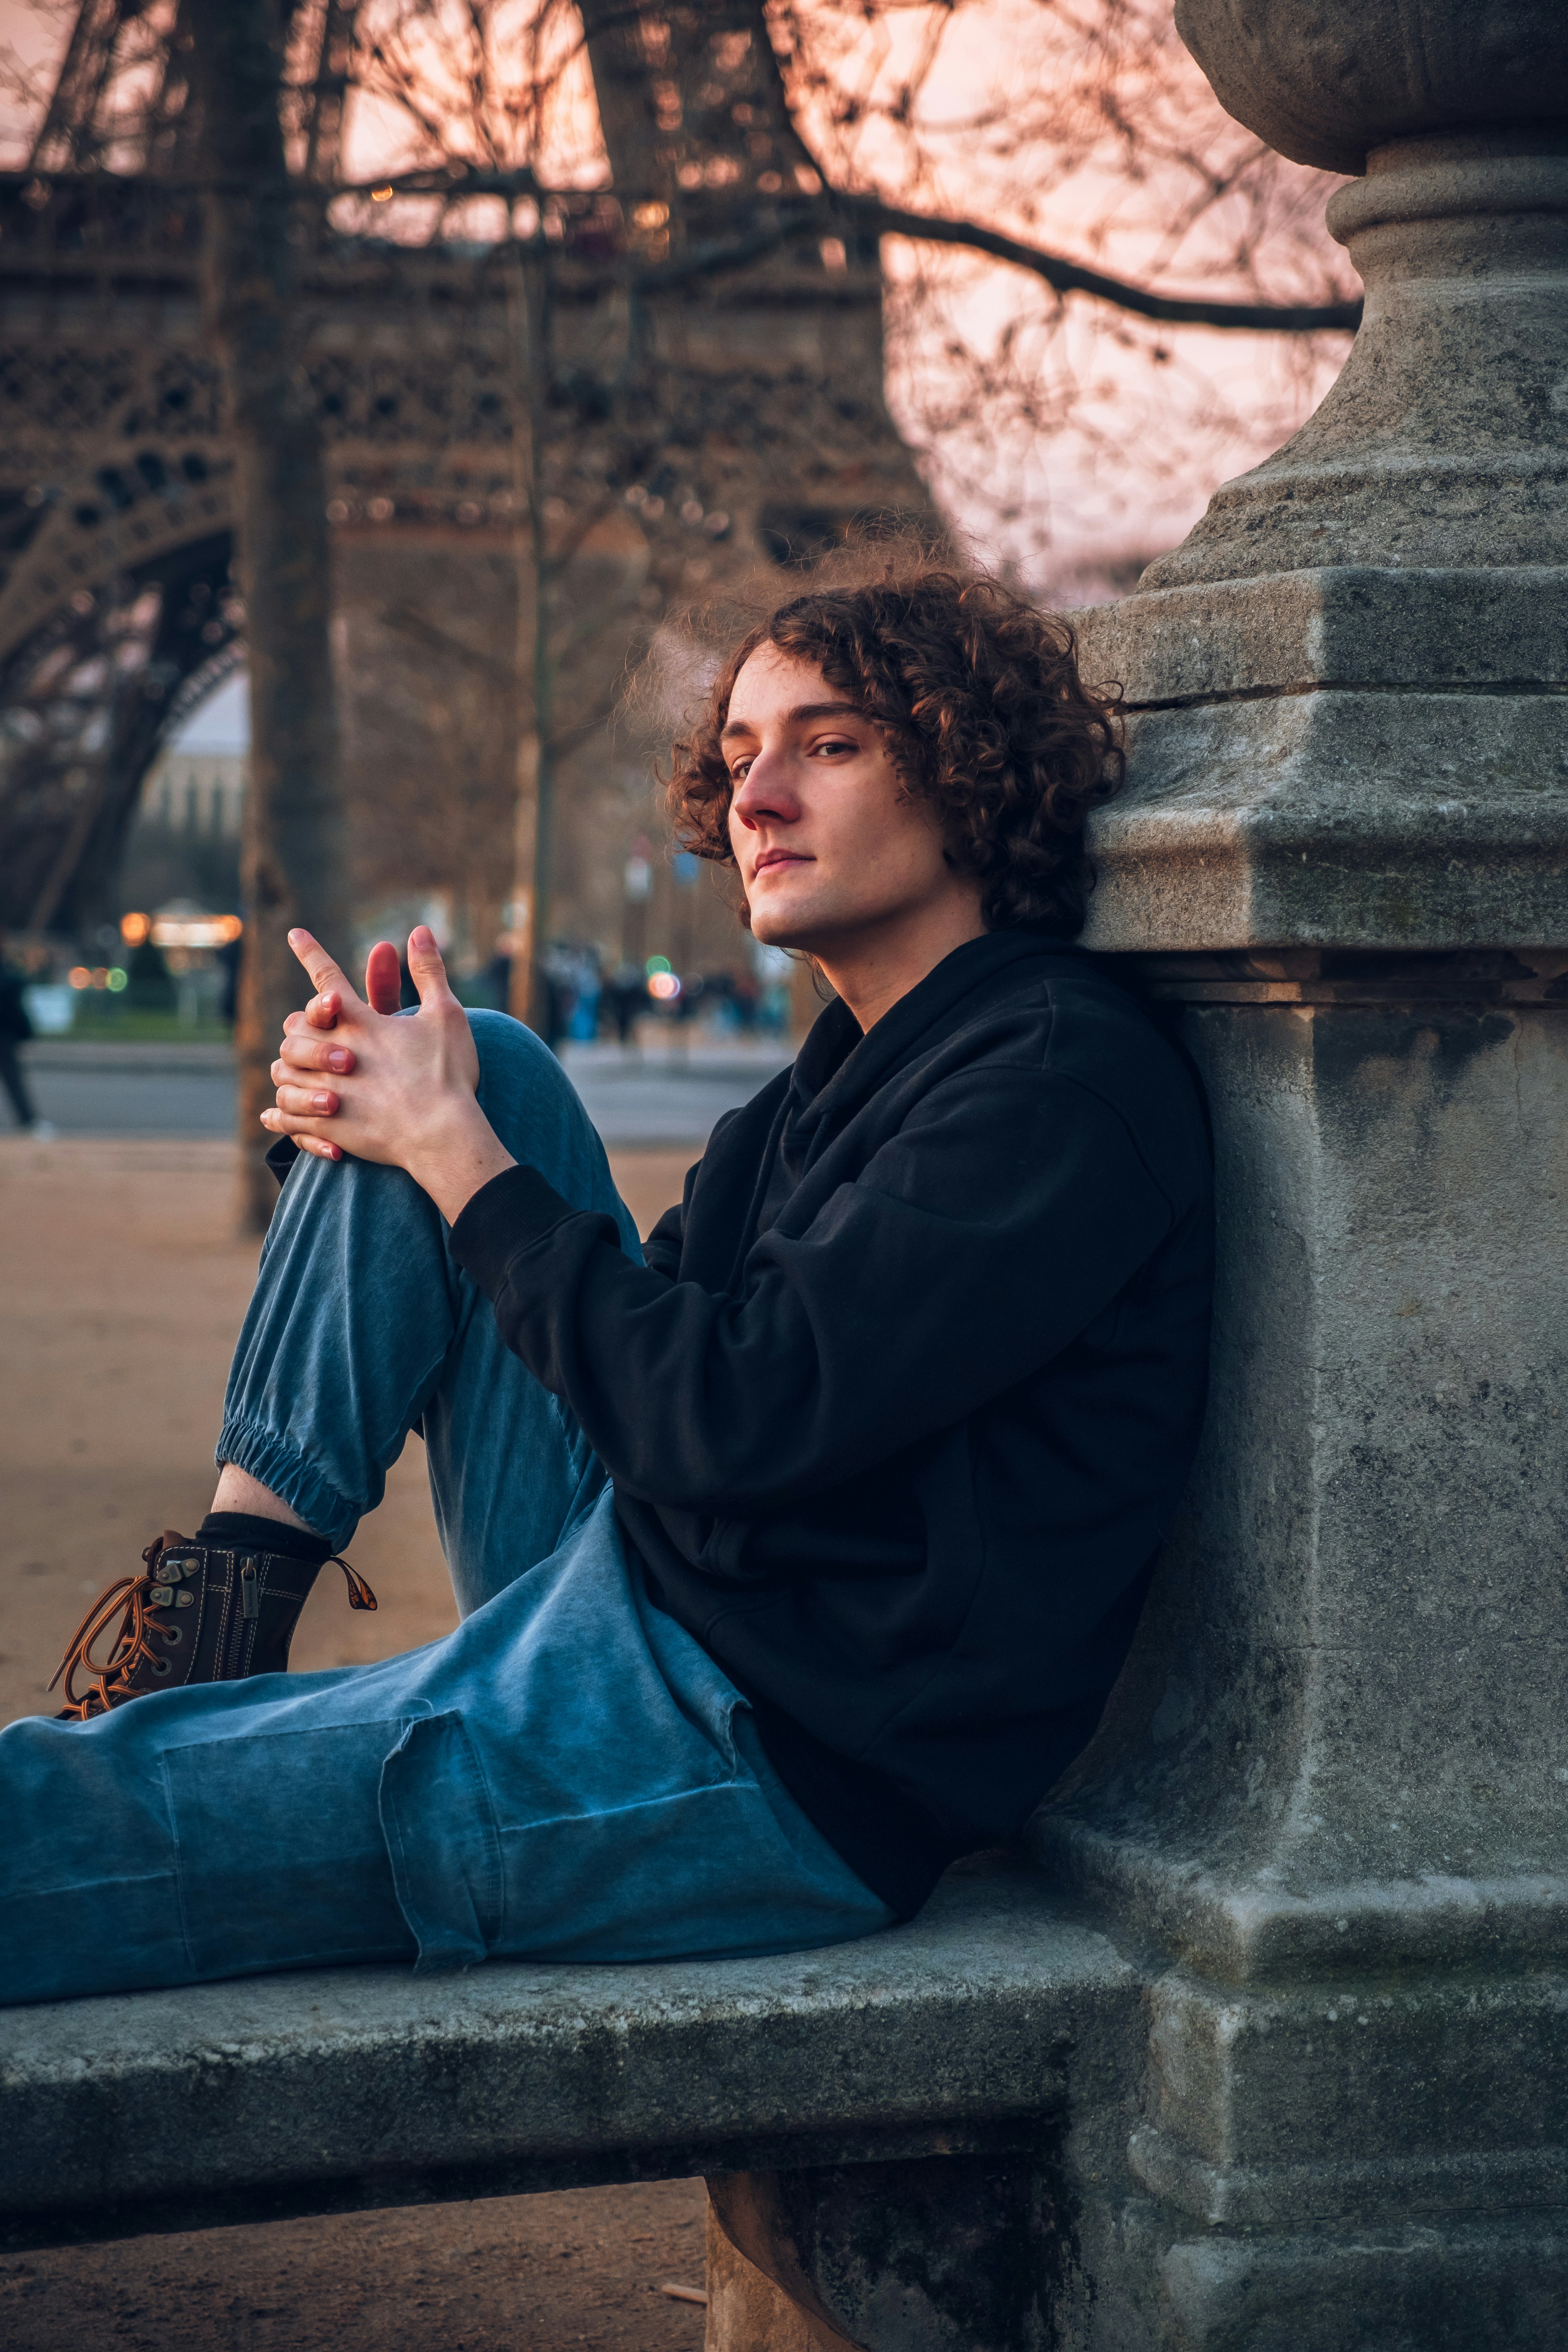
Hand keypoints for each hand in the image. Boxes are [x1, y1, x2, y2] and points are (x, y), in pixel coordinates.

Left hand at [263, 926, 516, 1223]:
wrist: (441, 1136)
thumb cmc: (447, 1075)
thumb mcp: (447, 1015)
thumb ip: (429, 971)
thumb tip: (420, 931)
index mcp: (360, 1022)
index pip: (327, 977)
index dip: (311, 952)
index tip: (294, 934)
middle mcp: (334, 1052)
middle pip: (295, 1026)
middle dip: (300, 1024)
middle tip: (310, 1028)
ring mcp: (325, 1089)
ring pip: (283, 1070)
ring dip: (289, 1068)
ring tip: (297, 1074)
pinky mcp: (324, 1124)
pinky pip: (285, 1114)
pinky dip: (280, 1114)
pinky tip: (275, 1115)